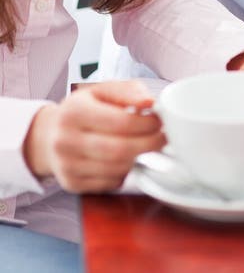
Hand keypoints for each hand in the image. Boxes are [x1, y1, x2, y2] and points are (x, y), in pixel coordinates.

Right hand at [23, 81, 165, 192]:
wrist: (49, 135)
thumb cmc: (81, 110)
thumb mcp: (100, 90)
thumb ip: (127, 91)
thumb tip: (149, 102)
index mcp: (74, 112)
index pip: (120, 122)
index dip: (146, 124)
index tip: (159, 121)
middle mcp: (66, 140)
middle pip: (120, 150)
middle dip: (148, 144)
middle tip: (162, 138)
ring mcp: (67, 165)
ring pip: (117, 168)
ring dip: (137, 158)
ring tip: (144, 146)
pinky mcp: (72, 184)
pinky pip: (109, 183)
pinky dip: (124, 172)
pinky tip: (124, 159)